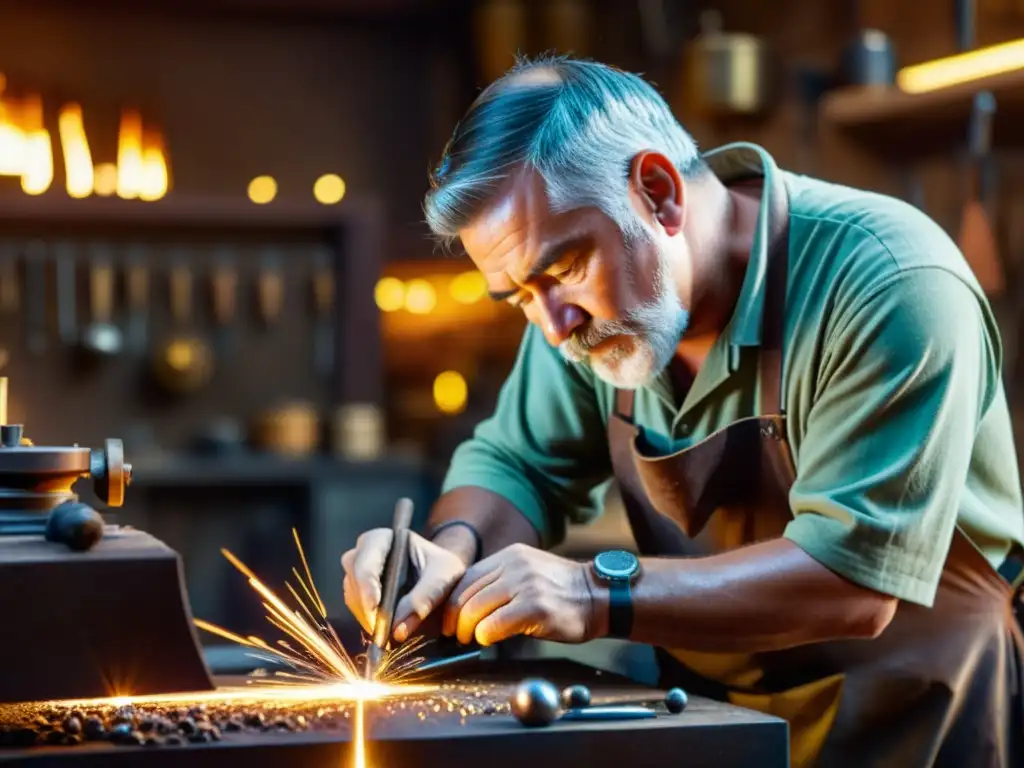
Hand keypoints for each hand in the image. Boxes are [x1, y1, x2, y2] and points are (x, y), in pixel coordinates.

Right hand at [341, 529, 466, 642]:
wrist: (444, 578)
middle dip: (364, 603)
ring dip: (366, 616)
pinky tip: (384, 632)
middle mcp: (367, 553)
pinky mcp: (361, 593)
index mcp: (384, 539)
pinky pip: (357, 609)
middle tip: (381, 627)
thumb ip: (423, 599)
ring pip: (352, 595)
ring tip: (386, 633)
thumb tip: (398, 631)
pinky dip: (369, 622)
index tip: (374, 607)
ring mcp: (361, 573)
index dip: (366, 583)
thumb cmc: (444, 569)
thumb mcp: (443, 577)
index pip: (366, 558)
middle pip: (352, 575)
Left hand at [443, 543, 601, 646]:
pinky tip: (487, 641)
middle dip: (454, 619)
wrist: (599, 597)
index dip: (453, 602)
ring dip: (466, 629)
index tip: (449, 619)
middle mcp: (514, 565)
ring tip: (469, 639)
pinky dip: (484, 636)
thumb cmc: (562, 593)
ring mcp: (525, 584)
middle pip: (467, 593)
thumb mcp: (528, 574)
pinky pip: (494, 624)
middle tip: (455, 634)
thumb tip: (468, 607)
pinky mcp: (535, 607)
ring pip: (476, 609)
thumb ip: (500, 582)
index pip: (467, 578)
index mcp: (510, 556)